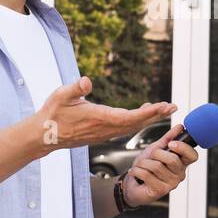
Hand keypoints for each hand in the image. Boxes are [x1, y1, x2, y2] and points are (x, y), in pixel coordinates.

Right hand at [36, 76, 174, 149]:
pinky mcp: (101, 134)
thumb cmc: (53, 114)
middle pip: (136, 123)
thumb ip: (75, 88)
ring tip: (162, 109)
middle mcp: (105, 129)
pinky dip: (137, 121)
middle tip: (173, 106)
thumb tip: (86, 81)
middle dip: (155, 115)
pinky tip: (141, 114)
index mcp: (99, 118)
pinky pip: (124, 128)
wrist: (44, 136)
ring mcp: (104, 133)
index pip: (130, 117)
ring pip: (132, 127)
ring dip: (148, 118)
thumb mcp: (61, 95)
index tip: (163, 106)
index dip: (148, 112)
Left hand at [123, 123, 198, 206]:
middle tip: (150, 156)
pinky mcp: (160, 191)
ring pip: (157, 166)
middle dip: (156, 153)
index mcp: (182, 163)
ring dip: (143, 163)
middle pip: (172, 159)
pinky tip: (135, 172)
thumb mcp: (156, 148)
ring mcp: (171, 184)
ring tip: (141, 165)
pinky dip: (137, 170)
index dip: (183, 148)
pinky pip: (147, 174)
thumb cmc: (146, 166)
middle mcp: (179, 174)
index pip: (192, 156)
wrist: (132, 183)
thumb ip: (168, 138)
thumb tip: (180, 127)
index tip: (171, 144)